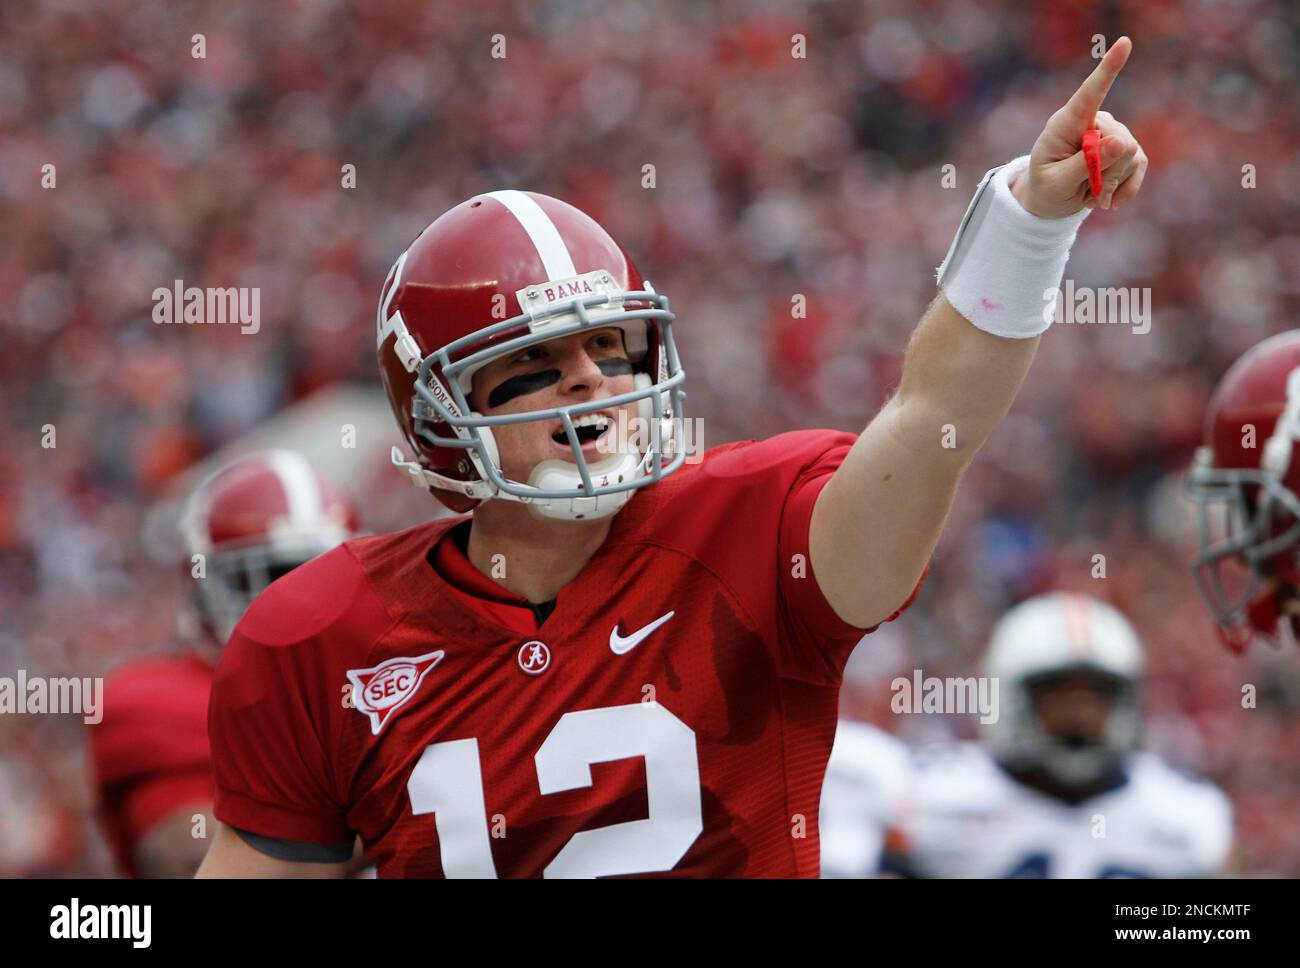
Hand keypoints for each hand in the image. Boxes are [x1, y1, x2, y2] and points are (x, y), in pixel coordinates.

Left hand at [1011, 36, 1147, 217]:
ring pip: (1131, 154)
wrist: (1050, 201)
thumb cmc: (1045, 188)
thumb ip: (1085, 164)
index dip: (1108, 68)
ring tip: (1088, 194)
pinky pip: (1139, 165)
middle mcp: (1092, 121)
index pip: (1090, 92)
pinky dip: (1124, 188)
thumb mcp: (1057, 183)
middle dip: (1105, 172)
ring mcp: (1112, 133)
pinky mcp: (1126, 149)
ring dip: (1111, 183)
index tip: (1125, 42)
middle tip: (1083, 190)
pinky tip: (1108, 201)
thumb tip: (1123, 141)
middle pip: (1119, 139)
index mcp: (1066, 122)